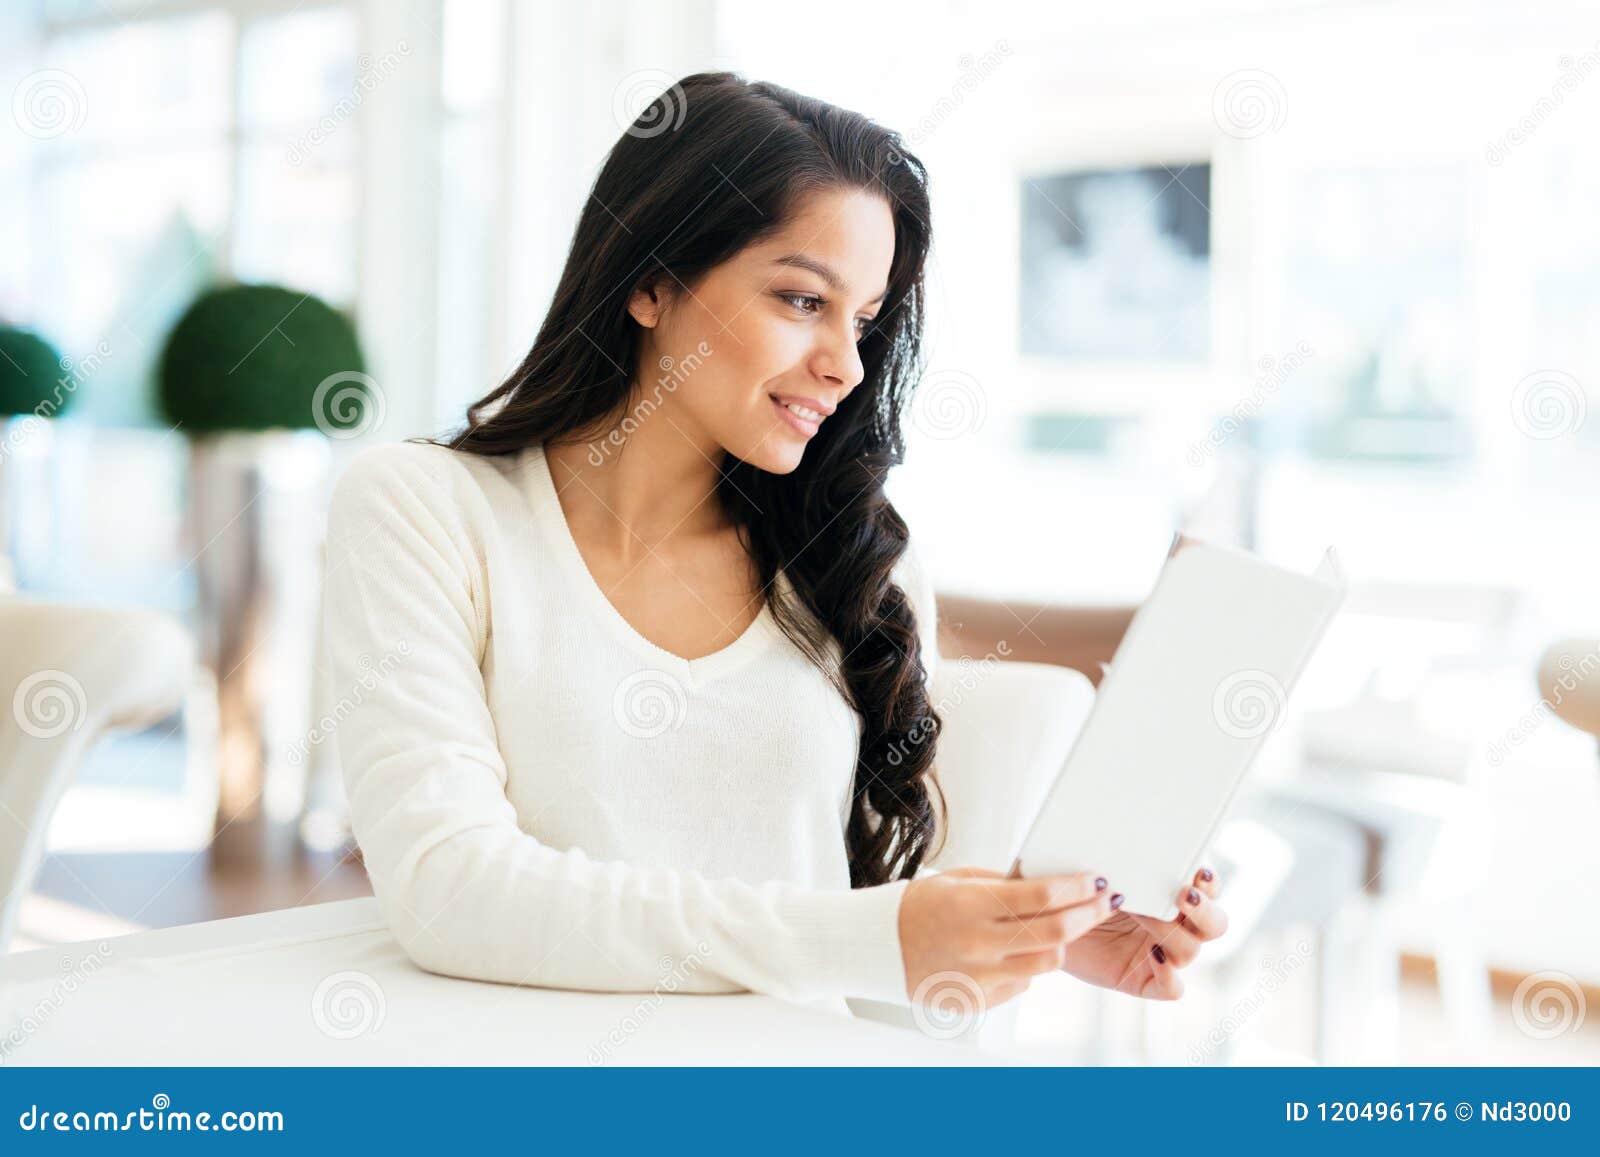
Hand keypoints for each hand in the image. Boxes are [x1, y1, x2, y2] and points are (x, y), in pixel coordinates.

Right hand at [899, 866, 1118, 1010]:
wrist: (880, 948)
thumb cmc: (918, 908)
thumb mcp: (958, 880)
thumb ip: (1003, 882)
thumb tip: (1049, 880)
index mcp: (971, 905)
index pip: (1041, 896)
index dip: (1076, 887)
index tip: (1096, 880)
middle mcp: (977, 943)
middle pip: (1055, 932)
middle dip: (1089, 913)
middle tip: (1106, 902)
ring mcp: (979, 976)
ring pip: (1047, 963)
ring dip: (1060, 942)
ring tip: (1057, 927)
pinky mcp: (979, 1000)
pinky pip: (1022, 983)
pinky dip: (1026, 966)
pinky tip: (1010, 951)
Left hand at [1056, 867, 1227, 998]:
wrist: (1047, 924)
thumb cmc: (1074, 892)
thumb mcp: (1097, 872)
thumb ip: (1119, 861)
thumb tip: (1127, 845)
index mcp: (1169, 895)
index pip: (1208, 889)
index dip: (1209, 882)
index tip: (1197, 870)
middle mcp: (1173, 925)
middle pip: (1215, 924)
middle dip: (1205, 910)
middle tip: (1182, 895)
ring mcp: (1161, 954)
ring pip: (1191, 950)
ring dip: (1169, 930)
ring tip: (1139, 913)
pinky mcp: (1145, 981)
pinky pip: (1173, 988)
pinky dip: (1169, 975)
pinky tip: (1152, 955)